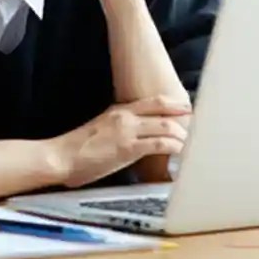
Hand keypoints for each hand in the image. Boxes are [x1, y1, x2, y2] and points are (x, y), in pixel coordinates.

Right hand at [51, 96, 191, 188]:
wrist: (60, 157)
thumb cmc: (77, 149)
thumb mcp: (100, 129)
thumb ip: (119, 128)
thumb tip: (134, 136)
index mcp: (119, 111)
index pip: (154, 101)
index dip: (174, 103)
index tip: (188, 107)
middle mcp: (126, 117)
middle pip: (164, 111)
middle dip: (184, 118)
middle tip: (198, 125)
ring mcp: (128, 131)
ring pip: (166, 126)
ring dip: (182, 135)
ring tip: (192, 144)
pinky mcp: (128, 148)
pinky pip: (160, 144)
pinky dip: (174, 147)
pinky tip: (180, 153)